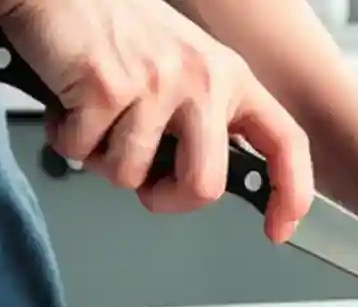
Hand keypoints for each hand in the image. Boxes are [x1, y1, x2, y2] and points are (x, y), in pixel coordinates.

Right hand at [0, 0, 313, 242]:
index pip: (285, 141)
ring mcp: (158, 82)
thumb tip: (204, 181)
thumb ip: (205, 120)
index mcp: (230, 78)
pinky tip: (70, 101)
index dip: (290, 191)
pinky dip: (67, 137)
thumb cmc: (114, 29)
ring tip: (98, 115)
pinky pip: (83, 151)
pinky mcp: (108, 87)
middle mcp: (203, 79)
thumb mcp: (185, 68)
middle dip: (166, 198)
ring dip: (102, 158)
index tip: (280, 226)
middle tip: (144, 179)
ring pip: (131, 175)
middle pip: (204, 186)